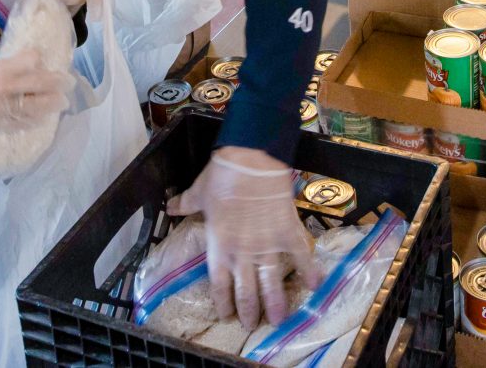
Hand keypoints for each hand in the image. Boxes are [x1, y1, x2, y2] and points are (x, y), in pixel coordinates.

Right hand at [0, 50, 72, 134]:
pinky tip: (43, 118)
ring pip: (33, 109)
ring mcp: (0, 112)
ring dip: (50, 106)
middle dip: (56, 84)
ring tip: (62, 102)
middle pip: (38, 86)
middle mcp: (3, 92)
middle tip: (69, 82)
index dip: (36, 58)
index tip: (41, 57)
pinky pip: (18, 125)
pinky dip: (33, 121)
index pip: (28, 62)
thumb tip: (17, 65)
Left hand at [167, 147, 317, 330]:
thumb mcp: (199, 192)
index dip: (224, 304)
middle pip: (247, 292)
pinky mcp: (287, 233)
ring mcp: (267, 245)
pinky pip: (300, 257)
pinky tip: (315, 286)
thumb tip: (171, 207)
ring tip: (279, 320)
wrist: (251, 160)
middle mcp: (242, 253)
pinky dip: (309, 271)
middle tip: (253, 325)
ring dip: (275, 304)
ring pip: (271, 284)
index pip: (220, 285)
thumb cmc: (222, 176)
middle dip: (250, 312)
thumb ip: (186, 204)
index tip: (228, 315)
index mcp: (219, 247)